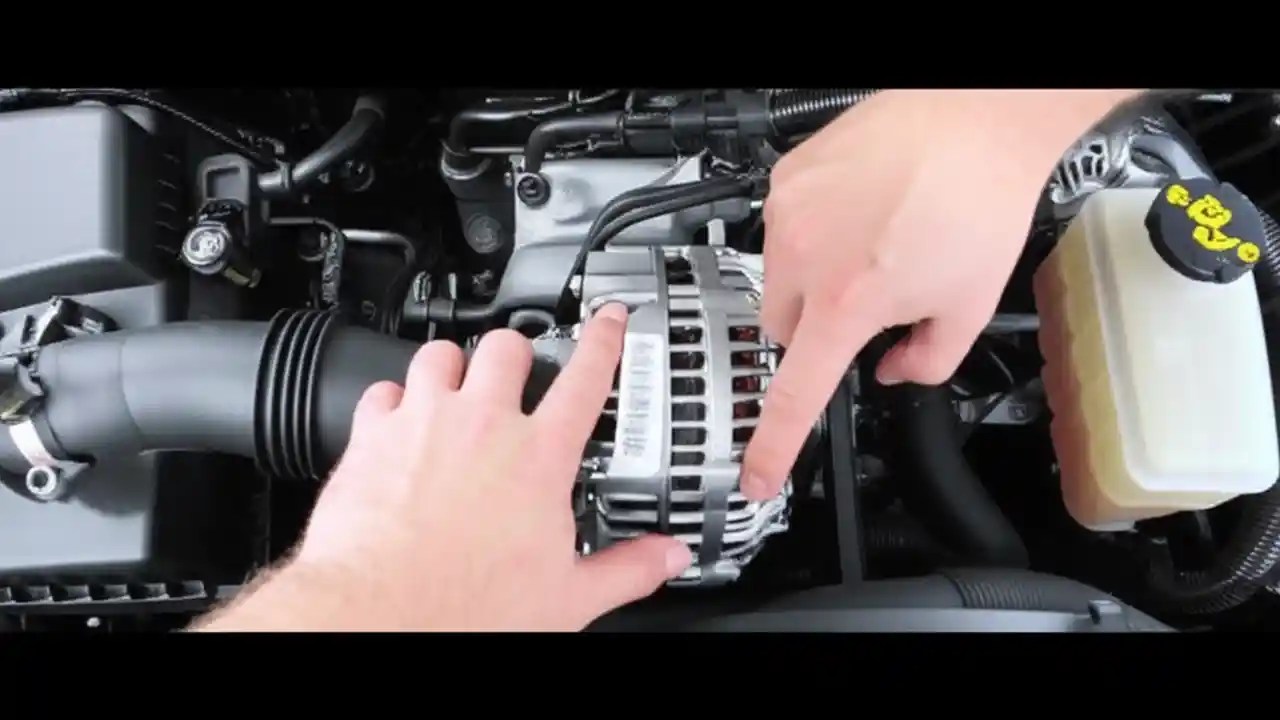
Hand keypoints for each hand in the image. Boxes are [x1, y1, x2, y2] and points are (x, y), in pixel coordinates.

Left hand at [198, 303, 691, 630]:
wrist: (381, 615)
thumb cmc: (466, 607)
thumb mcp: (568, 597)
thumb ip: (626, 569)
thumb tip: (666, 558)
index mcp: (538, 457)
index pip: (585, 378)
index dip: (604, 339)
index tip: (609, 320)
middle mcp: (481, 425)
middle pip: (507, 348)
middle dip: (518, 353)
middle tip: (518, 375)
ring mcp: (423, 423)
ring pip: (440, 355)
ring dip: (454, 367)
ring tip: (458, 389)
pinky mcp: (372, 436)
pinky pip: (382, 391)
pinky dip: (393, 400)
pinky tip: (400, 421)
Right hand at [740, 89, 1138, 500]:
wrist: (974, 115)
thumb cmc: (976, 196)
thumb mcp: (969, 305)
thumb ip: (927, 361)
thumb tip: (896, 371)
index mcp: (846, 304)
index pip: (794, 395)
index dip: (773, 446)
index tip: (756, 474)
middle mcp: (803, 259)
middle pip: (781, 332)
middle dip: (815, 333)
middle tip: (863, 306)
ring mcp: (787, 213)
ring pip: (779, 279)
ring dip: (813, 280)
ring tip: (870, 245)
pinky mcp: (786, 177)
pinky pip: (782, 227)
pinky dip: (812, 234)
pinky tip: (860, 212)